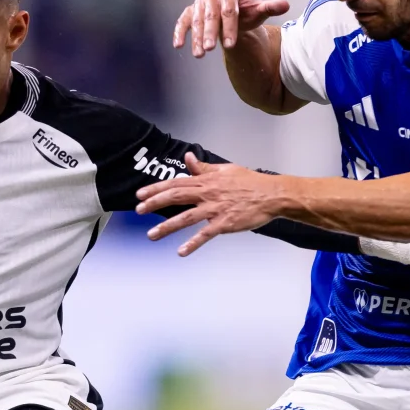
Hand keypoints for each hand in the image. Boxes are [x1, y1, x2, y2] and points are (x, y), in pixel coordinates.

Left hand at [136, 153, 283, 255]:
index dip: (156, 188)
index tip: (141, 194)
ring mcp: (215, 209)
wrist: (271, 195)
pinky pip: (205, 234)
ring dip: (167, 226)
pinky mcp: (225, 223)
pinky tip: (181, 251)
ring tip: (151, 234)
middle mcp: (207, 194)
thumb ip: (203, 167)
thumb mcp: (225, 169)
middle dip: (154, 203)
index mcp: (206, 181)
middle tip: (138, 211)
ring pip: (186, 217)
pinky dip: (193, 243)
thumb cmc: (250, 182)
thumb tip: (188, 158)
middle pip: (176, 197)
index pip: (176, 183)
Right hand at [174, 0, 289, 57]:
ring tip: (199, 54)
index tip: (230, 45)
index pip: (229, 10)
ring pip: (196, 21)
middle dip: (209, 34)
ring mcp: (199, 4)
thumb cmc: (245, 13)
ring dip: (196, 38)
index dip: (229, 28)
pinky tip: (178, 45)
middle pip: (210, 16)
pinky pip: (183, 21)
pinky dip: (179, 32)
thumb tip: (285, 5)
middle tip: (209, 50)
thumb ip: (269, 8)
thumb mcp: (258, 12)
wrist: (232, 14)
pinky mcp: (190, 12)